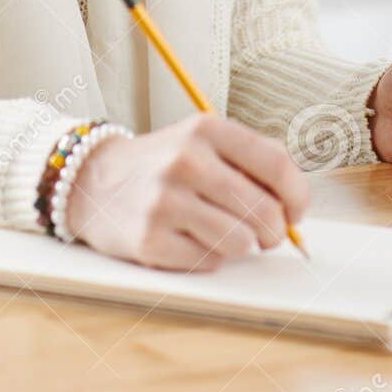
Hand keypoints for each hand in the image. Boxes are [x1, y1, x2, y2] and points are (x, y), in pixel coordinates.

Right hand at [63, 112, 311, 271]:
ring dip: (240, 246)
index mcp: (207, 130)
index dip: (298, 196)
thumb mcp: (204, 142)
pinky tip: (187, 240)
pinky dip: (207, 258)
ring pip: (240, 243)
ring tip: (220, 233)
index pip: (277, 164)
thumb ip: (251, 163)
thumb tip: (295, 208)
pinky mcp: (149, 238)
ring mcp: (165, 201)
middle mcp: (186, 160)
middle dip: (273, 232)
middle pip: (264, 211)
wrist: (94, 181)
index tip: (297, 213)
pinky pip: (208, 262)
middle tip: (264, 235)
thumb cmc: (166, 165)